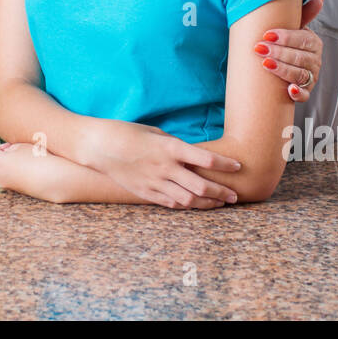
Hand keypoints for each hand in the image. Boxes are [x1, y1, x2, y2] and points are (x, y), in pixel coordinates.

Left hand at [0, 142, 71, 203]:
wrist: (56, 179)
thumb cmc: (39, 158)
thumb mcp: (23, 145)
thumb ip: (10, 148)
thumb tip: (8, 154)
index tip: (11, 147)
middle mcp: (0, 178)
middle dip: (8, 157)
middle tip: (25, 152)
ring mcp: (10, 188)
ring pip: (7, 172)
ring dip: (16, 166)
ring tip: (33, 161)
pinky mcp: (20, 193)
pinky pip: (17, 180)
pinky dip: (23, 174)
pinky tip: (37, 170)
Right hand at [83, 120, 240, 208]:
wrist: (98, 146)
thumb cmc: (127, 133)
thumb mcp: (155, 132)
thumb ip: (174, 145)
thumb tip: (191, 155)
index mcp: (170, 148)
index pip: (205, 159)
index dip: (225, 165)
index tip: (238, 167)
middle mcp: (165, 168)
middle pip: (201, 186)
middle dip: (221, 192)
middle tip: (234, 196)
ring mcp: (155, 182)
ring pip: (188, 199)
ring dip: (207, 203)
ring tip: (220, 203)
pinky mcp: (145, 192)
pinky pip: (171, 203)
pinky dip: (186, 205)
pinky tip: (195, 205)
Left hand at [255, 0, 323, 100]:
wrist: (284, 64)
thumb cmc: (288, 43)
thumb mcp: (295, 27)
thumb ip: (304, 14)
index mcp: (313, 43)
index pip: (303, 39)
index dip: (286, 37)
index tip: (267, 35)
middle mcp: (315, 60)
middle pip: (300, 57)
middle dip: (279, 53)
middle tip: (260, 49)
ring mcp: (311, 77)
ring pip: (300, 75)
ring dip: (283, 70)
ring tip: (266, 64)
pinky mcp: (304, 92)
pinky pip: (304, 95)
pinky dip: (298, 93)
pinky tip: (289, 90)